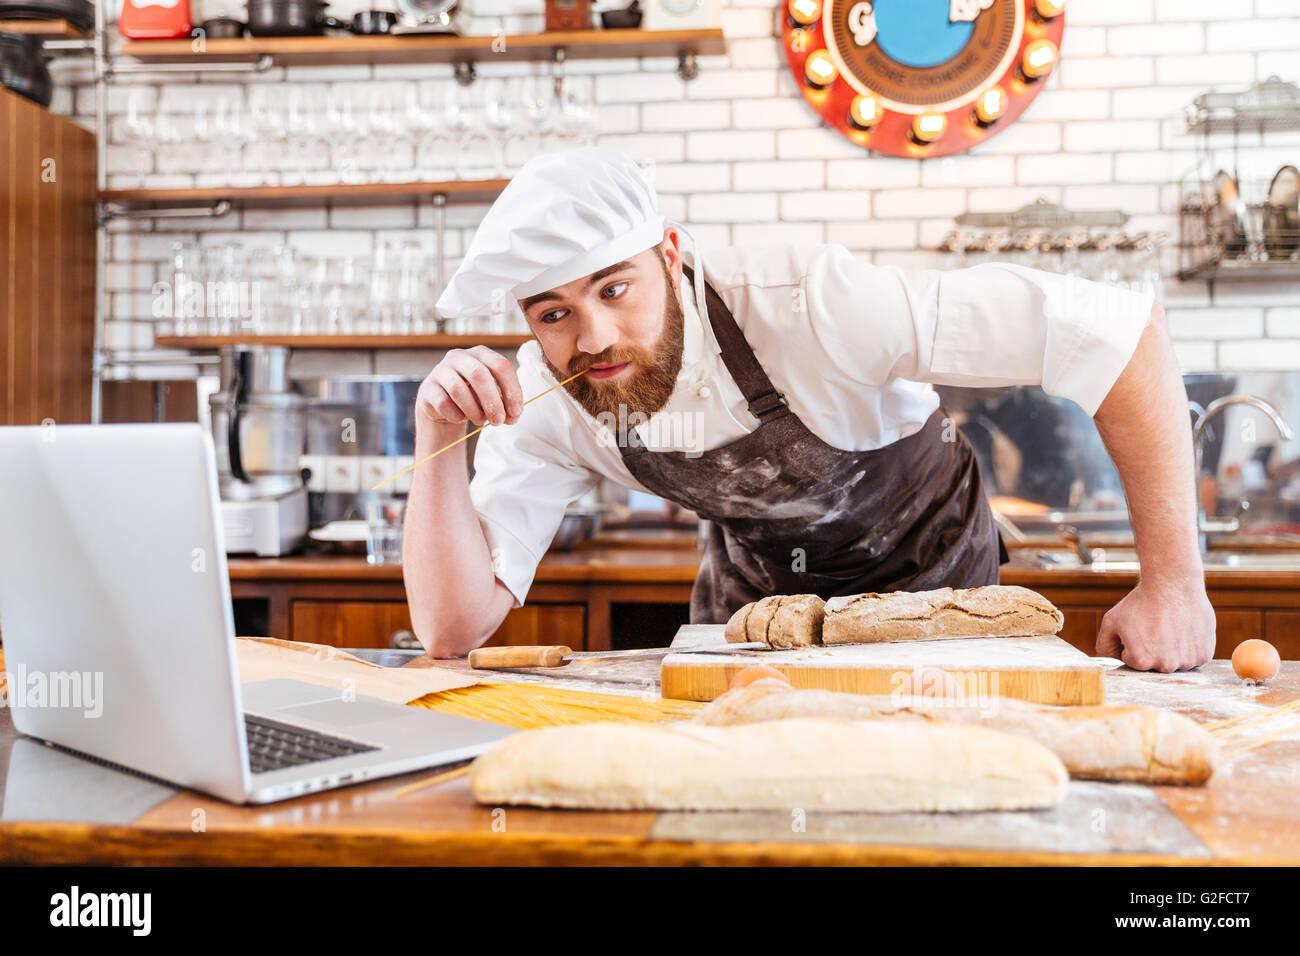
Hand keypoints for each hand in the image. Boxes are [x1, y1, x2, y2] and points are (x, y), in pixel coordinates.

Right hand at [417, 346, 523, 429]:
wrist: (442, 403)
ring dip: (473, 410)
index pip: (501, 366)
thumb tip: (513, 415)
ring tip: (480, 421)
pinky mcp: (428, 387)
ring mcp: (441, 370)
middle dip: (492, 401)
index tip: (516, 411)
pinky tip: (461, 418)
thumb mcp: (494, 397)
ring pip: (458, 389)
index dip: (511, 390)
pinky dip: (456, 415)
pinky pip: (443, 402)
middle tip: (498, 421)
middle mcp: (460, 356)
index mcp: (481, 353)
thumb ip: (506, 405)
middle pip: (479, 374)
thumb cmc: (474, 397)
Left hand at [1095, 578, 1215, 671]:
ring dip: (1172, 648)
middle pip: (1155, 664)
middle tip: (1155, 627)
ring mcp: (1187, 661)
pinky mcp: (1204, 654)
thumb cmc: (1140, 602)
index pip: (1133, 661)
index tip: (1139, 628)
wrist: (1172, 584)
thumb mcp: (1111, 622)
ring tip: (1170, 627)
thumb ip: (1104, 647)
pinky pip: (1193, 658)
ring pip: (1175, 661)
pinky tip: (1183, 629)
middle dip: (1152, 648)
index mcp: (1141, 661)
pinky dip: (1189, 646)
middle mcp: (1165, 666)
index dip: (1132, 643)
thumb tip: (1111, 664)